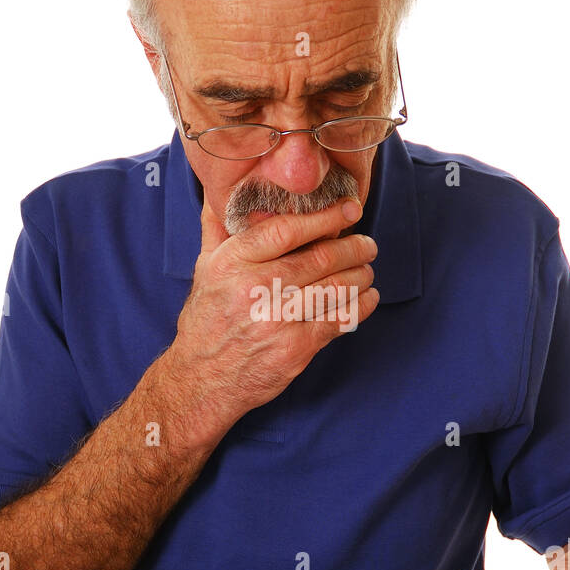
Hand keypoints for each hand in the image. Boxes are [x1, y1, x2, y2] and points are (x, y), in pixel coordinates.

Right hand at [168, 198, 378, 437]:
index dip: (324, 217)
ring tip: (367, 270)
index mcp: (232, 262)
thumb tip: (220, 190)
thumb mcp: (204, 269)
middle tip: (367, 244)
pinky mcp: (295, 349)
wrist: (202, 379)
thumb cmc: (207, 321)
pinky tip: (367, 298)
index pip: (286, 229)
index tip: (348, 209)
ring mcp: (276, 320)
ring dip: (361, 276)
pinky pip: (339, 320)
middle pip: (319, 258)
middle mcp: (253, 289)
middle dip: (354, 247)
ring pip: (335, 288)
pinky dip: (360, 306)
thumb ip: (217, 228)